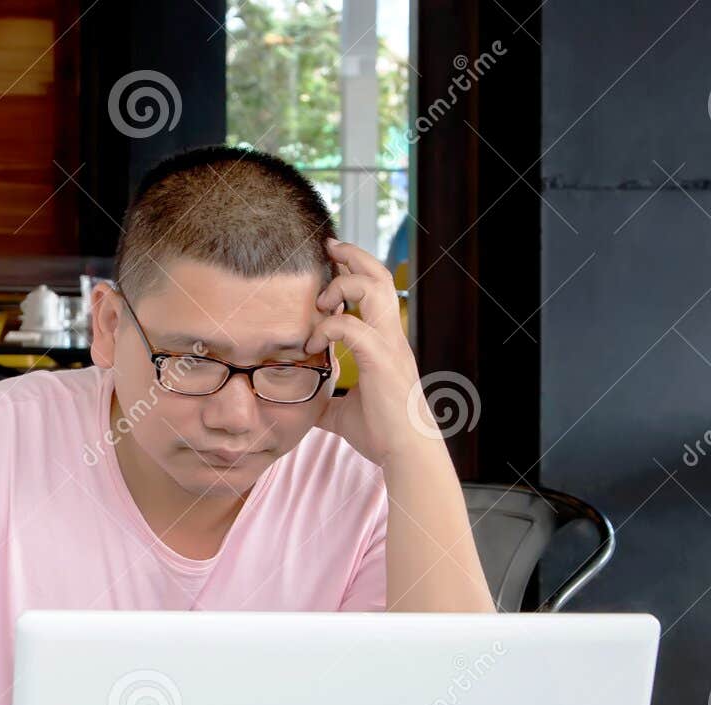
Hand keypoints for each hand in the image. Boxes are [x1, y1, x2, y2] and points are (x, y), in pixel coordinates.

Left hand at [307, 238, 440, 466]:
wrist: (406, 453)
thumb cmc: (382, 434)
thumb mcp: (343, 412)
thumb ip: (326, 400)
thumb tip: (304, 403)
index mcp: (386, 341)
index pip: (376, 289)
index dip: (356, 268)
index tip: (332, 257)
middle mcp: (391, 335)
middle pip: (379, 276)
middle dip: (353, 255)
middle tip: (328, 246)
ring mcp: (388, 345)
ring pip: (372, 289)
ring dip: (342, 285)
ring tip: (321, 300)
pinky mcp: (380, 360)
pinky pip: (352, 326)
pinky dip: (328, 328)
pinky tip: (313, 344)